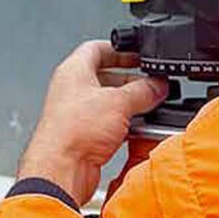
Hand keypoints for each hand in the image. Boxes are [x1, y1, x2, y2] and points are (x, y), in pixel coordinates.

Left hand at [17, 40, 168, 204]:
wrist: (61, 169)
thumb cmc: (72, 132)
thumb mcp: (118, 102)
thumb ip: (142, 91)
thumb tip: (157, 86)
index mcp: (73, 71)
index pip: (96, 48)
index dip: (119, 49)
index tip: (138, 55)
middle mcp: (73, 91)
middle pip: (106, 78)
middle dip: (131, 81)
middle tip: (151, 85)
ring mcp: (78, 115)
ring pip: (110, 103)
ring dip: (131, 105)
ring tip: (150, 107)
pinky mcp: (84, 137)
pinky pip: (109, 125)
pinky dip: (126, 125)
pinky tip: (139, 130)